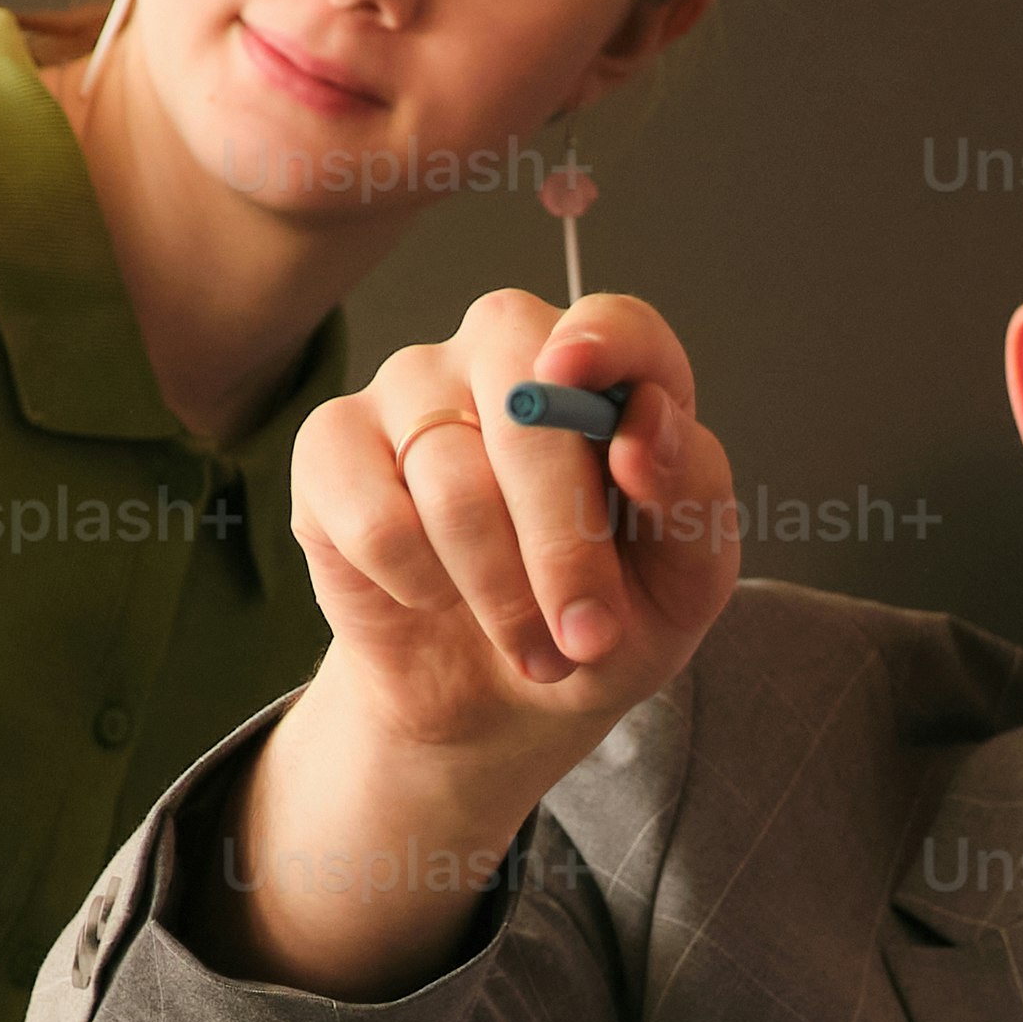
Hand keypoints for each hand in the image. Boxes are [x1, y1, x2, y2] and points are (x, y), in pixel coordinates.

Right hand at [296, 281, 738, 751]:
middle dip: (562, 538)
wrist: (498, 699)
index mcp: (604, 371)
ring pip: (451, 478)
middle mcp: (501, 353)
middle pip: (522, 400)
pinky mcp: (331, 447)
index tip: (599, 392)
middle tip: (587, 634)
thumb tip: (646, 422)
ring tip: (531, 645)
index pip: (612, 323)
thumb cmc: (598, 620)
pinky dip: (416, 584)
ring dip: (501, 592)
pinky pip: (375, 518)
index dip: (605, 346)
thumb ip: (692, 494)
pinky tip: (432, 597)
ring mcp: (409, 388)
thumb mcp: (682, 581)